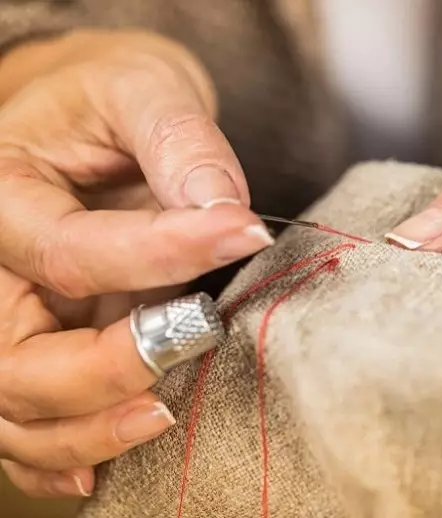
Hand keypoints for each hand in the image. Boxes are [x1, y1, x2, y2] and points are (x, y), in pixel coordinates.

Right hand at [0, 30, 272, 496]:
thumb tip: (221, 210)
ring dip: (88, 427)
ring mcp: (13, 315)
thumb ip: (178, 142)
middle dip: (109, 366)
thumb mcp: (144, 90)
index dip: (160, 252)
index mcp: (3, 195)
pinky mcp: (42, 342)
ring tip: (165, 414)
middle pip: (16, 354)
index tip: (243, 230)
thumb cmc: (113, 99)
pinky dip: (60, 453)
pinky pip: (27, 421)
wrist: (94, 119)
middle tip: (199, 335)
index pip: (68, 250)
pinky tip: (101, 467)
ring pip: (15, 404)